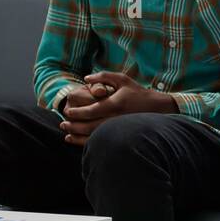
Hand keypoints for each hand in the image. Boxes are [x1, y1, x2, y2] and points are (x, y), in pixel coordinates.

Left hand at [59, 72, 176, 145]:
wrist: (157, 109)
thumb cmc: (138, 93)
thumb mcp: (122, 80)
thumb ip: (103, 77)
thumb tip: (86, 79)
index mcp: (114, 104)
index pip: (90, 110)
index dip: (76, 112)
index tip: (67, 111)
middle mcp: (115, 119)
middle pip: (88, 125)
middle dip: (73, 125)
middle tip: (62, 122)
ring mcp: (117, 129)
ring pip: (92, 136)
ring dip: (77, 135)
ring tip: (66, 132)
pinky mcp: (120, 136)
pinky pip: (100, 141)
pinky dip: (85, 143)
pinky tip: (76, 140)